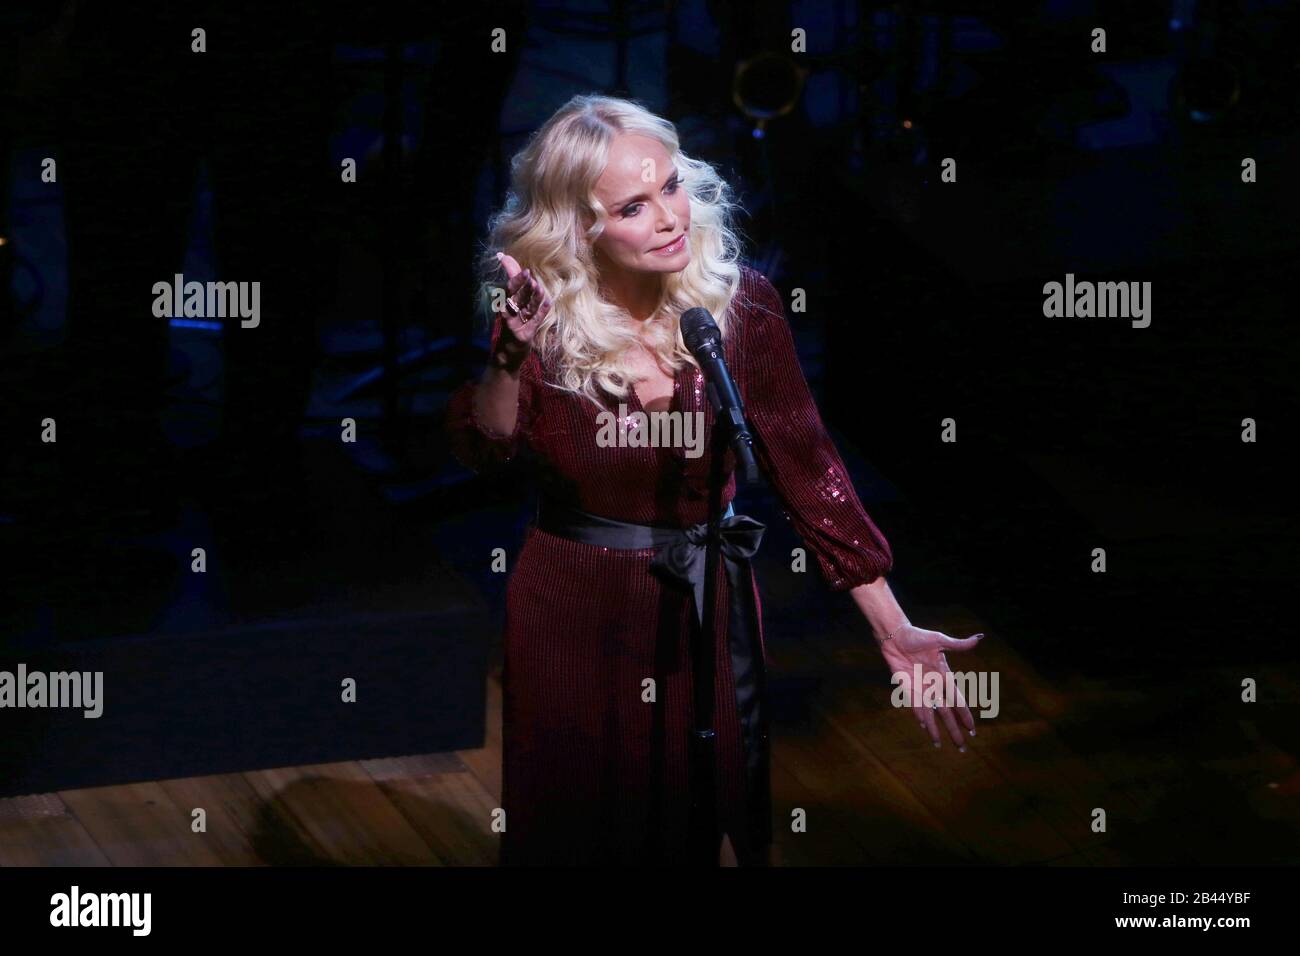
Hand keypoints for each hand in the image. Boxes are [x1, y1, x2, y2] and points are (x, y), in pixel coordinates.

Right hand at [492, 252, 550, 367]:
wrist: (507, 356)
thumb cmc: (512, 326)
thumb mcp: (512, 305)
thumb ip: (514, 283)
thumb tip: (507, 258)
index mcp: (505, 305)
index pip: (508, 289)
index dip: (515, 279)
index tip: (523, 270)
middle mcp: (508, 314)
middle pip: (515, 298)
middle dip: (522, 288)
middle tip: (529, 277)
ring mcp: (515, 326)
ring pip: (525, 310)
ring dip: (533, 299)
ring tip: (540, 288)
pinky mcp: (523, 336)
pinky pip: (533, 323)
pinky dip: (541, 313)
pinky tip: (548, 303)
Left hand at [876, 624, 984, 748]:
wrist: (895, 636)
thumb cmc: (918, 636)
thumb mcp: (940, 640)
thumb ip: (958, 644)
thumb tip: (979, 638)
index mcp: (945, 676)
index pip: (958, 701)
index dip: (964, 716)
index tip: (972, 730)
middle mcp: (934, 686)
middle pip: (946, 713)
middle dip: (954, 729)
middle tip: (962, 747)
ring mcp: (920, 688)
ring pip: (930, 714)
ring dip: (935, 729)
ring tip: (940, 745)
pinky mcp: (906, 687)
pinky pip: (914, 706)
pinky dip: (919, 716)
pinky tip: (924, 727)